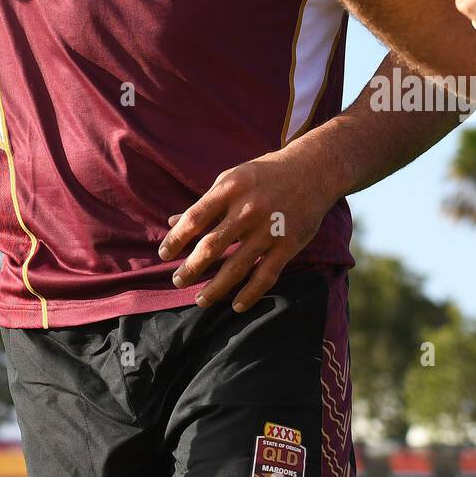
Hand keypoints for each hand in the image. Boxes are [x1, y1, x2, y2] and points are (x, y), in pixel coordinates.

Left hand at [157, 149, 331, 311]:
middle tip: (176, 282)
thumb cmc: (263, 175)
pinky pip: (266, 276)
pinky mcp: (288, 245)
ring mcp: (269, 229)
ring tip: (200, 300)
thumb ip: (204, 203)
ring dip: (216, 288)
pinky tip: (236, 305)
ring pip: (237, 267)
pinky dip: (250, 293)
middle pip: (212, 246)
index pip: (194, 218)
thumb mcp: (231, 179)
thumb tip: (172, 222)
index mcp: (230, 189)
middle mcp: (248, 209)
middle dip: (191, 268)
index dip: (176, 239)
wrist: (312, 171)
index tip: (163, 255)